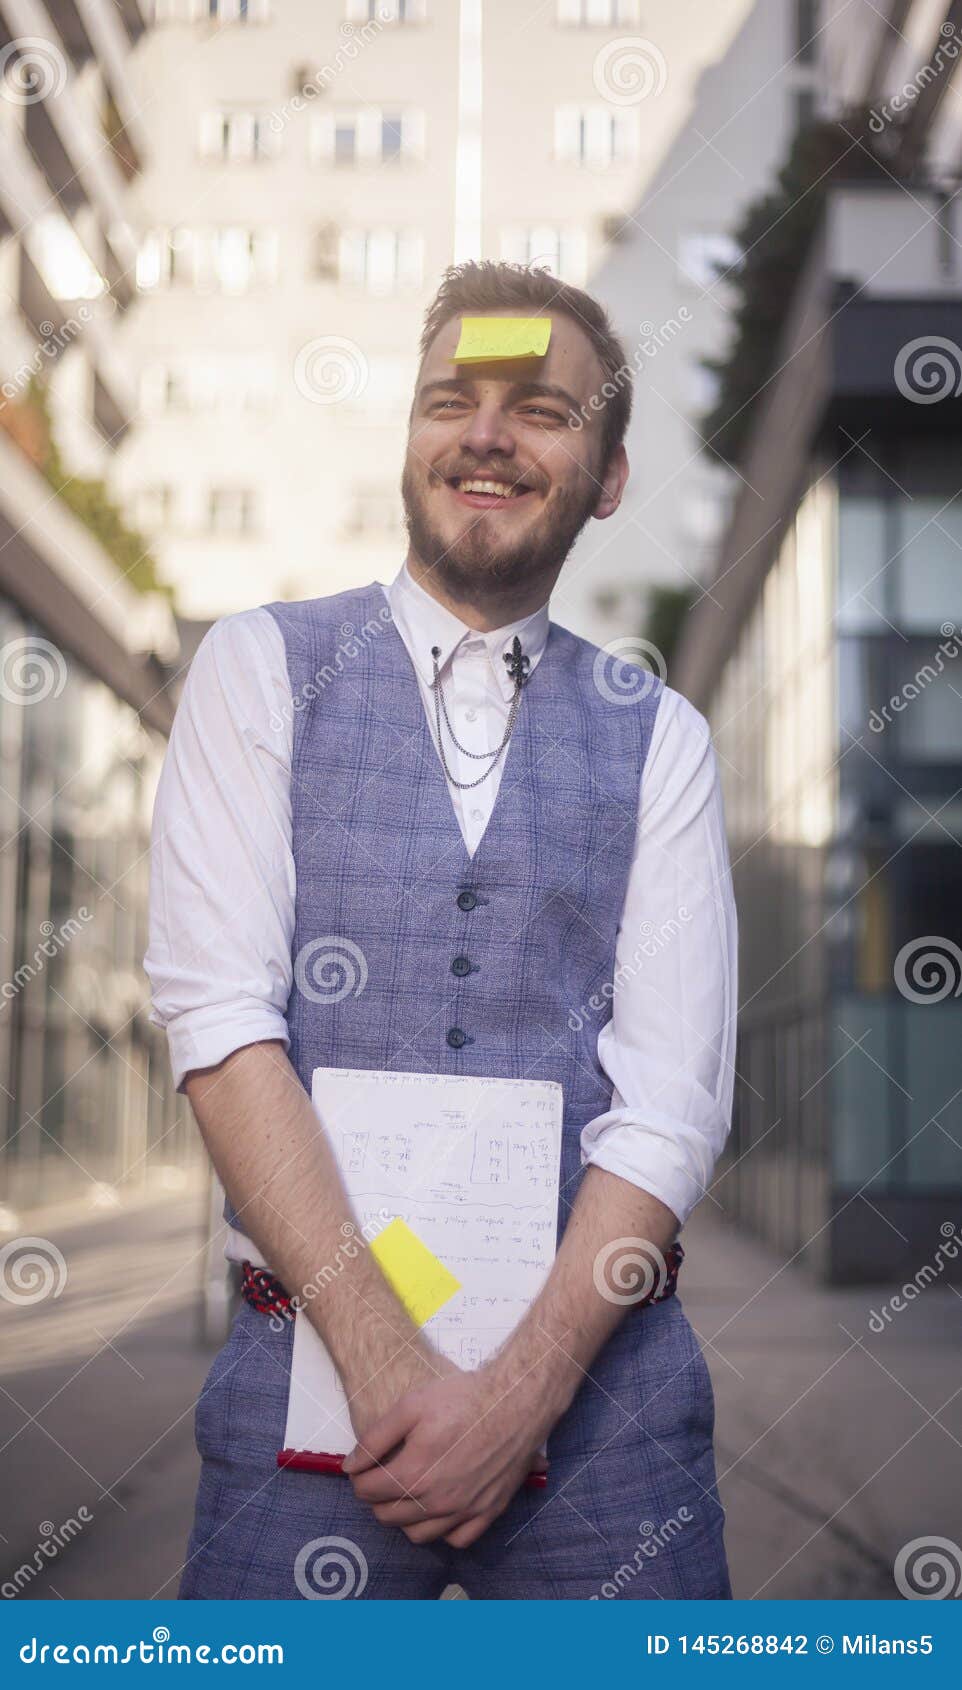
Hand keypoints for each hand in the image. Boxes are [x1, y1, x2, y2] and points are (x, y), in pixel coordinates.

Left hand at [342, 1363, 547, 1547]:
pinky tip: (441, 1507)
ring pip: (418, 1535)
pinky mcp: (489, 1512)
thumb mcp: (410, 1405)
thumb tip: (351, 1466)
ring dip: (404, 1517)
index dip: (359, 1477)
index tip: (363, 1466)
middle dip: (377, 1498)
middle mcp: (437, 1502)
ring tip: (408, 1492)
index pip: (367, 1492)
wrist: (515, 1402)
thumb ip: (375, 1439)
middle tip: (383, 1476)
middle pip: (388, 1517)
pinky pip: (456, 1540)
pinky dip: (443, 1531)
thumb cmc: (463, 1398)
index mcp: (414, 1475)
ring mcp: (464, 1511)